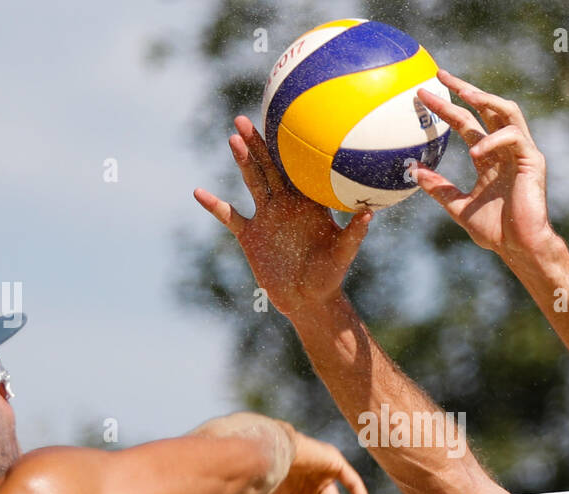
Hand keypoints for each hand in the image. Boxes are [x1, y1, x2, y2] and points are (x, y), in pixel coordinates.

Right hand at [194, 116, 371, 316]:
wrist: (307, 299)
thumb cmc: (329, 276)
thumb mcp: (343, 255)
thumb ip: (354, 234)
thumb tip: (370, 214)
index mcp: (307, 203)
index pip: (297, 168)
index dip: (289, 146)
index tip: (283, 120)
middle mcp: (285, 204)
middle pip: (269, 166)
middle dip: (257, 143)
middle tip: (244, 118)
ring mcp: (266, 217)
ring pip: (251, 182)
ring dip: (242, 161)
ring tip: (233, 139)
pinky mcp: (250, 235)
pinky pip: (229, 216)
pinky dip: (215, 206)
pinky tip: (198, 192)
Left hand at [413, 70, 559, 262]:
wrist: (520, 247)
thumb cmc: (496, 231)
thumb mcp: (458, 207)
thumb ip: (439, 188)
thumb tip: (413, 171)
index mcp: (488, 156)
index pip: (466, 123)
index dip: (446, 107)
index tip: (423, 95)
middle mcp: (504, 149)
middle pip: (486, 107)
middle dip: (465, 88)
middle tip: (440, 76)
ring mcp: (520, 152)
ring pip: (506, 110)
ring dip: (485, 98)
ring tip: (463, 93)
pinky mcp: (533, 160)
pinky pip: (513, 137)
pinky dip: (493, 139)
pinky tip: (476, 150)